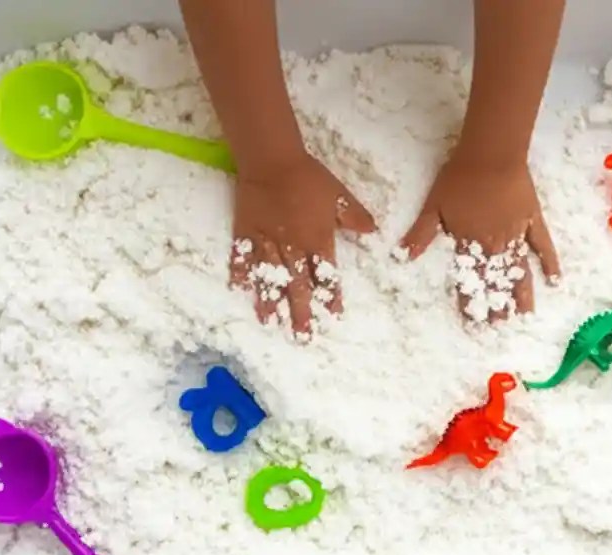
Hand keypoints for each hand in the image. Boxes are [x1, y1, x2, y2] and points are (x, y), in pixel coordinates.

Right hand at [229, 153, 375, 336]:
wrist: (272, 160)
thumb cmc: (309, 177)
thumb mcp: (339, 196)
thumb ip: (355, 218)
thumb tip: (373, 232)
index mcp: (316, 241)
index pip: (324, 276)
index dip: (329, 297)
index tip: (331, 317)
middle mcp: (291, 248)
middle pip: (296, 286)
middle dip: (300, 313)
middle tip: (302, 337)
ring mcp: (266, 242)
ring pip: (269, 278)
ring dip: (269, 301)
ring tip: (269, 323)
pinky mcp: (245, 232)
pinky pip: (241, 256)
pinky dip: (240, 272)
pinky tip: (238, 288)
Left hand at [401, 155, 559, 322]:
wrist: (490, 154)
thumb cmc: (459, 177)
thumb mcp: (433, 206)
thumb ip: (420, 234)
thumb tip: (402, 257)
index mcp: (469, 243)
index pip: (470, 281)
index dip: (471, 303)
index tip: (473, 323)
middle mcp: (494, 245)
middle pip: (496, 282)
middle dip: (496, 305)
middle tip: (498, 327)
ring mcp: (517, 234)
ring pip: (520, 271)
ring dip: (521, 294)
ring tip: (523, 316)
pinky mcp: (533, 220)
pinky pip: (544, 246)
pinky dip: (550, 263)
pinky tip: (555, 280)